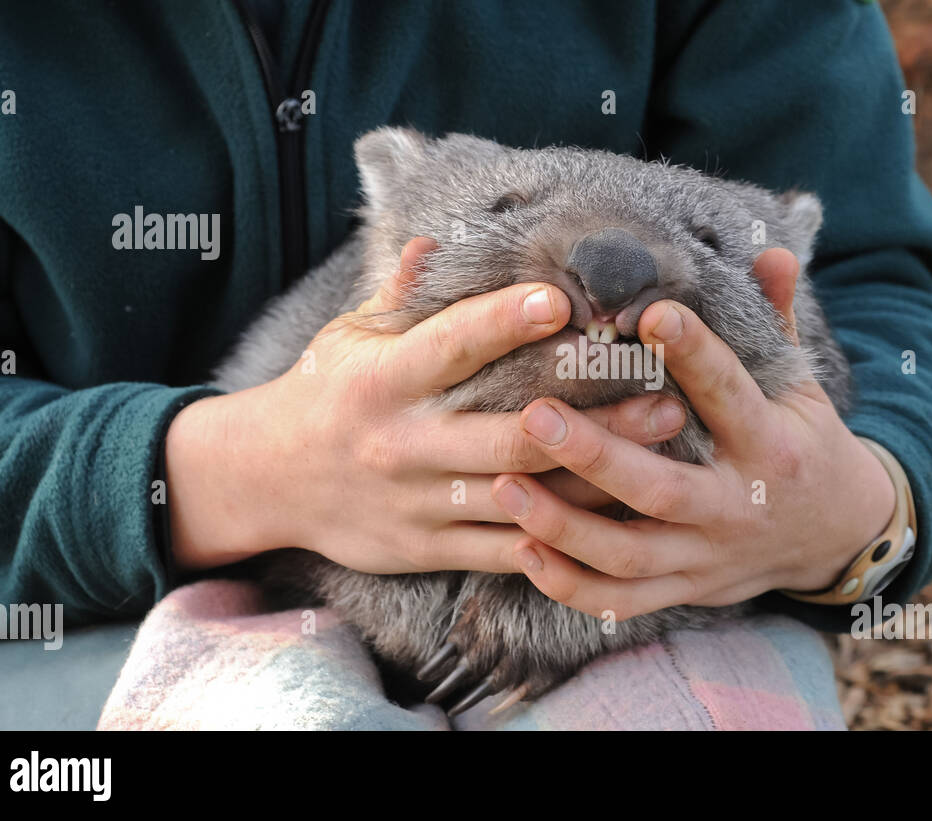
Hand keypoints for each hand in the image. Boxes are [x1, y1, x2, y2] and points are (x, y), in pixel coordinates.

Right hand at [166, 238, 686, 573]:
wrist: (265, 480)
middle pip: (513, 433)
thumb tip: (437, 241)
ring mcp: (418, 502)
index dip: (504, 322)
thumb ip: (399, 294)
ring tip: (662, 457)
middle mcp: (404, 443)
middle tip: (666, 397)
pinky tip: (614, 521)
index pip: (452, 345)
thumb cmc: (322, 393)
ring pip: (522, 496)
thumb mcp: (346, 336)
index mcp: (384, 380)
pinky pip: (505, 549)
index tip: (562, 300)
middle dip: (596, 419)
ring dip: (596, 479)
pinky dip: (559, 537)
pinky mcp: (427, 548)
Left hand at [494, 248, 896, 619]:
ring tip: (504, 485)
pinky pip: (622, 600)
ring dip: (564, 526)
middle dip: (596, 455)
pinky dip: (570, 584)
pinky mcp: (687, 589)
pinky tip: (521, 550)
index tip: (647, 311)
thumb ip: (777, 321)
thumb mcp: (802, 384)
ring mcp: (709, 556)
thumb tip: (770, 250)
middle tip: (534, 414)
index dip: (694, 352)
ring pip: (630, 554)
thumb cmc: (802, 441)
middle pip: (662, 488)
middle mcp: (739, 505)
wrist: (836, 535)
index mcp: (772, 442)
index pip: (729, 393)